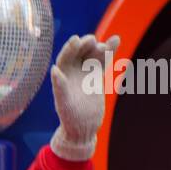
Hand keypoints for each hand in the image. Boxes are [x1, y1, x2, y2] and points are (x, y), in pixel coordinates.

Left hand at [50, 33, 120, 161]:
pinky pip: (104, 61)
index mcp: (62, 76)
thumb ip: (59, 87)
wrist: (83, 130)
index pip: (65, 57)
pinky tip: (116, 40)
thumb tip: (54, 69)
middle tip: (92, 41)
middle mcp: (72, 71)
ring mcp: (86, 72)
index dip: (70, 48)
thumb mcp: (63, 104)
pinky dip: (109, 52)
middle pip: (79, 52)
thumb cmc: (70, 119)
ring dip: (99, 47)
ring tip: (105, 46)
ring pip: (93, 55)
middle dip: (85, 45)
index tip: (76, 40)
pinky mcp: (97, 76)